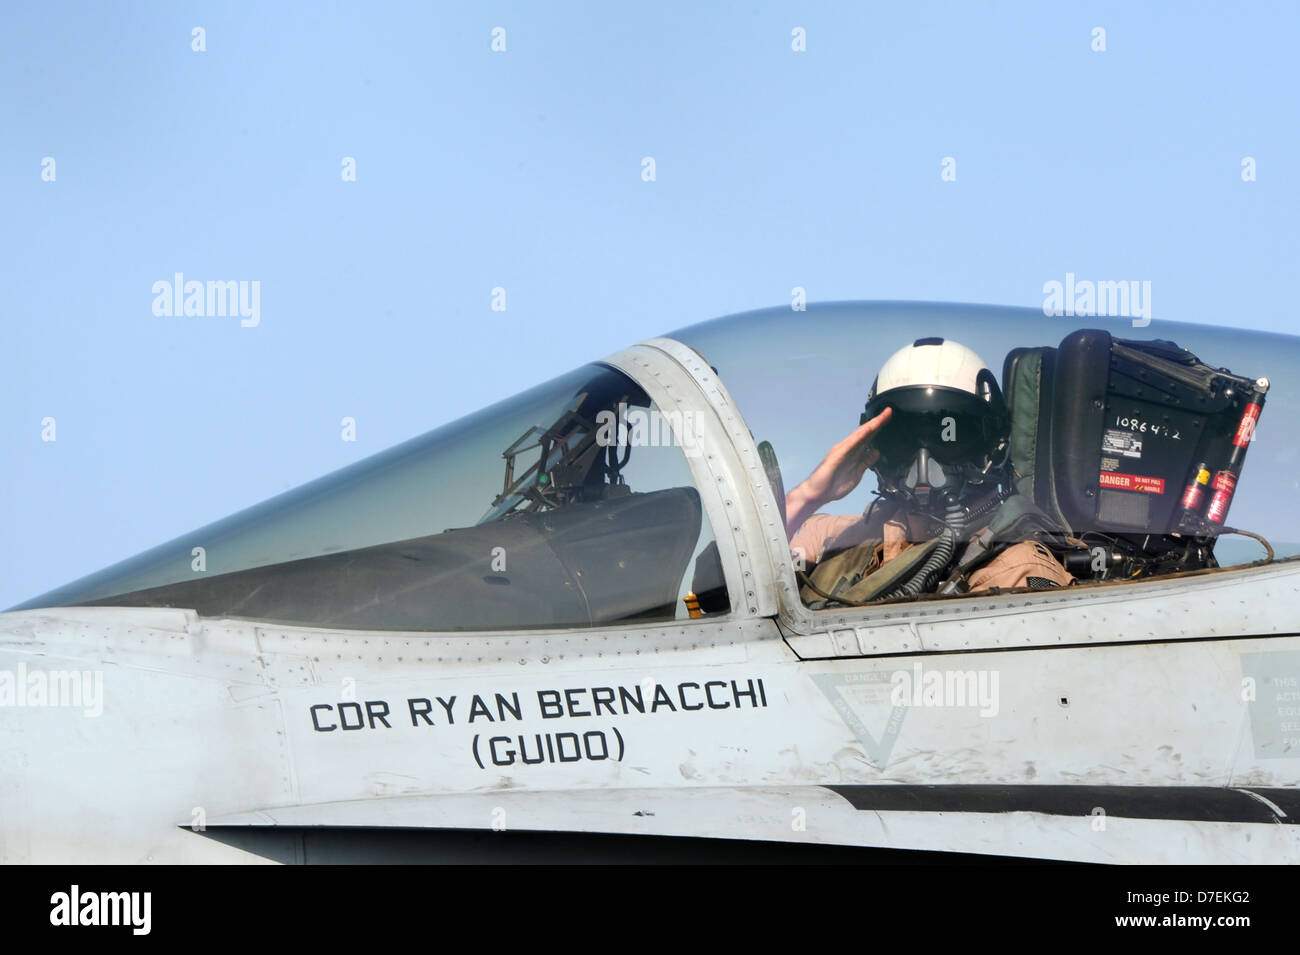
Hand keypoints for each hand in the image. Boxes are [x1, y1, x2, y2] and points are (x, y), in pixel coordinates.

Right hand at [785, 407, 891, 532]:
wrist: (817, 494)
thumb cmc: (833, 485)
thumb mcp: (857, 473)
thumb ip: (866, 462)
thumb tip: (876, 452)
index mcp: (853, 453)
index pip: (869, 438)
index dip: (879, 428)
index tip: (889, 418)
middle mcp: (848, 449)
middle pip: (865, 433)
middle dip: (878, 422)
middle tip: (889, 411)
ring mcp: (842, 451)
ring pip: (859, 436)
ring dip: (870, 426)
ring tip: (881, 417)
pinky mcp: (836, 456)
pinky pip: (849, 445)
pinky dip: (858, 437)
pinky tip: (867, 430)